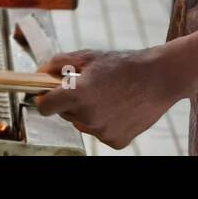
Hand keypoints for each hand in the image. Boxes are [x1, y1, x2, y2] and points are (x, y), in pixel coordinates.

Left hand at [34, 47, 183, 149]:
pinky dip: (106, 123)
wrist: (159, 78)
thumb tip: (38, 73)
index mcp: (77, 93)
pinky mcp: (116, 142)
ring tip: (109, 96)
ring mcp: (102, 132)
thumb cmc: (123, 64)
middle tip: (90, 87)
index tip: (49, 94)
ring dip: (89, 112)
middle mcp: (87, 116)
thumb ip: (58, 63)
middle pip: (65, 114)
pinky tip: (119, 108)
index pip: (44, 106)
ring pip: (83, 123)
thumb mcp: (88, 56)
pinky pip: (100, 133)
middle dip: (71, 102)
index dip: (45, 99)